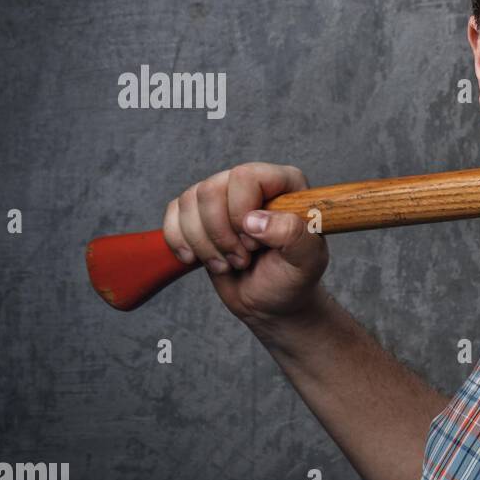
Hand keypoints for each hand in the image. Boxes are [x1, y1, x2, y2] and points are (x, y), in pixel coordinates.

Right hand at [161, 162, 328, 325]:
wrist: (272, 302)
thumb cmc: (293, 279)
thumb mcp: (307, 261)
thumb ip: (292, 235)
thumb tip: (253, 220)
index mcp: (284, 183)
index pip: (245, 177)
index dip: (241, 213)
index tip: (255, 244)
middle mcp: (250, 183)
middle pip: (210, 190)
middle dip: (221, 235)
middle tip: (243, 259)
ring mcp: (222, 197)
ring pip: (188, 202)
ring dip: (203, 244)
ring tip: (228, 264)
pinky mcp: (198, 215)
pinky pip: (172, 214)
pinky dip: (180, 243)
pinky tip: (198, 260)